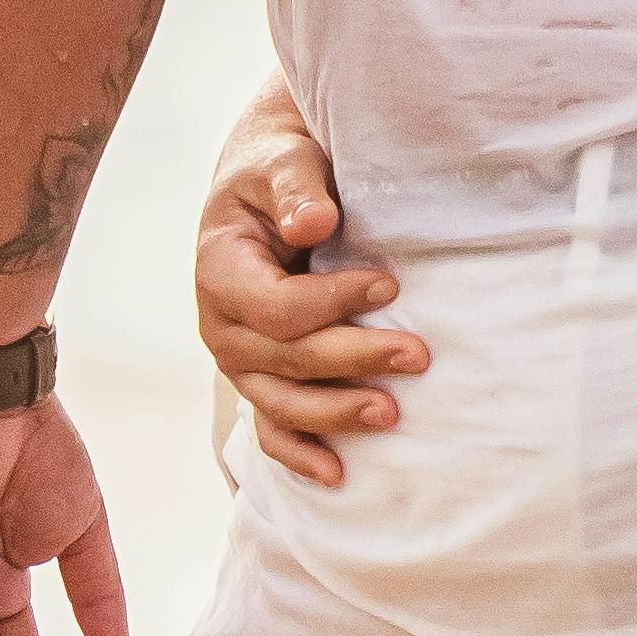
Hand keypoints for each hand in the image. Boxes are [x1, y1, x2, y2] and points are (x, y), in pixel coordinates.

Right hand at [193, 86, 421, 494]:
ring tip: (393, 414)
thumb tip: (313, 221)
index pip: (277, 307)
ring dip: (337, 414)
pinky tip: (338, 476)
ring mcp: (239, 362)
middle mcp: (221, 325)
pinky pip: (273, 429)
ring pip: (283, 403)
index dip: (333, 302)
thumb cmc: (277, 168)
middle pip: (287, 360)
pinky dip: (302, 455)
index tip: (390, 284)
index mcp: (219, 271)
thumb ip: (296, 187)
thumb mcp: (282, 159)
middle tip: (417, 355)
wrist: (263, 186)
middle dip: (353, 359)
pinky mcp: (260, 380)